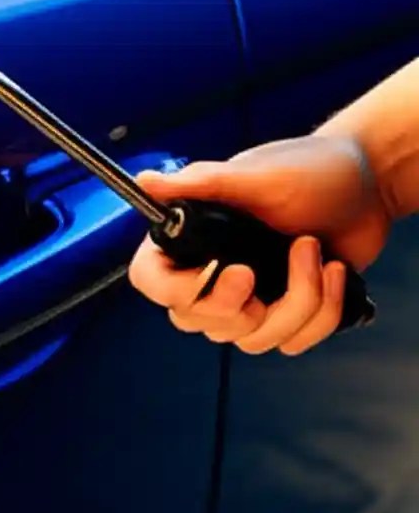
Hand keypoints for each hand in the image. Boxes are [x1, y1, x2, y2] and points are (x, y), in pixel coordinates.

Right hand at [129, 135, 389, 354]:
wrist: (367, 186)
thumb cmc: (311, 170)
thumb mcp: (254, 176)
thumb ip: (200, 183)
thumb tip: (145, 183)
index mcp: (191, 236)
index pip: (152, 281)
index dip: (175, 290)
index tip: (218, 273)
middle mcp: (211, 270)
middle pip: (194, 320)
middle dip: (235, 307)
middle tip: (257, 273)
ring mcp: (250, 296)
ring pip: (249, 338)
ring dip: (295, 301)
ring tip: (313, 252)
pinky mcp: (286, 312)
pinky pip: (290, 341)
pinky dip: (321, 313)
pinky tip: (334, 272)